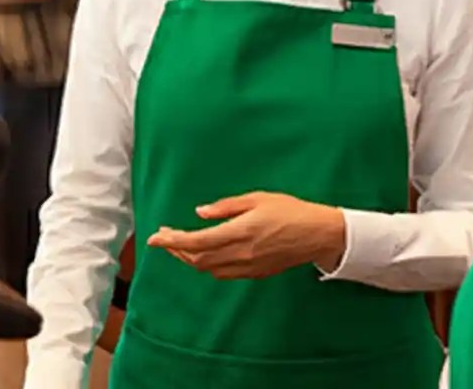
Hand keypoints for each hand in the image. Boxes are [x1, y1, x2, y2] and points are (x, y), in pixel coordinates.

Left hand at [146, 192, 345, 279]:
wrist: (318, 234)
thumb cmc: (290, 211)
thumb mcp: (257, 199)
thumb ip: (226, 207)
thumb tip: (200, 214)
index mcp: (238, 232)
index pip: (195, 242)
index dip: (171, 242)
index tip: (154, 238)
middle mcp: (240, 253)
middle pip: (196, 260)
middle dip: (176, 251)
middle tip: (165, 237)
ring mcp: (247, 267)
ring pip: (208, 269)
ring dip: (190, 259)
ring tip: (180, 246)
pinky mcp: (255, 273)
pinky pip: (223, 273)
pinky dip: (207, 265)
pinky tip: (205, 254)